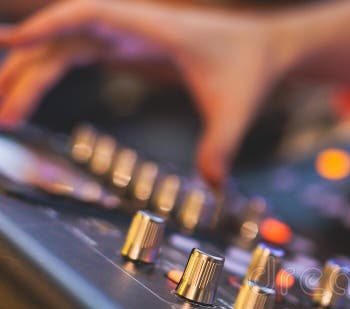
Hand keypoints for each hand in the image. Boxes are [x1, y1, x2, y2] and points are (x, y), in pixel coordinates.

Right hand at [0, 0, 300, 185]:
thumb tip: (214, 187)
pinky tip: (25, 93)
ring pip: (60, 46)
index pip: (91, 14)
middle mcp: (131, 25)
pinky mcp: (123, 48)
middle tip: (2, 111)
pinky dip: (46, 72)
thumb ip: (222, 147)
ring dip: (28, 74)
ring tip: (3, 113)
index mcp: (153, 28)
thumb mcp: (237, 112)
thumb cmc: (249, 69)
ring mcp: (123, 34)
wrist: (262, 50)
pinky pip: (73, 54)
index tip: (12, 41)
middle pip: (62, 36)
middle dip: (26, 67)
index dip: (49, 25)